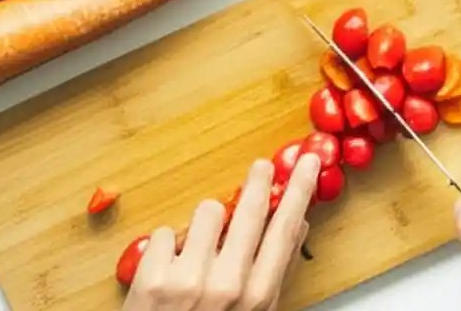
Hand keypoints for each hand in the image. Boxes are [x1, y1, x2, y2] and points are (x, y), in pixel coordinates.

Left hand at [124, 153, 322, 310]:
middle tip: (261, 166)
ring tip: (196, 248)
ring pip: (206, 211)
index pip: (285, 230)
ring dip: (203, 223)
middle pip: (251, 212)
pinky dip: (164, 248)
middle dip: (258, 182)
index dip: (298, 193)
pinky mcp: (153, 277)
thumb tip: (299, 227)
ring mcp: (189, 280)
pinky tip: (165, 268)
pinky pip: (165, 233)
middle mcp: (227, 285)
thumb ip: (274, 273)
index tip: (308, 165)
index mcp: (257, 296)